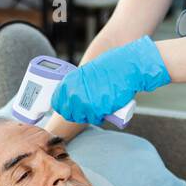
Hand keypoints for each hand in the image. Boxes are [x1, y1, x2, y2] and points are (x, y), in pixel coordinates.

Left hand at [50, 36, 170, 124]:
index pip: (57, 102)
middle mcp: (74, 93)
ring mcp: (85, 102)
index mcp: (69, 82)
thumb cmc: (109, 68)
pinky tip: (103, 111)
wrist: (128, 67)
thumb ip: (76, 84)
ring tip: (96, 108)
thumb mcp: (86, 72)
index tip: (70, 108)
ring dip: (88, 116)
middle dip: (76, 114)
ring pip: (81, 117)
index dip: (63, 107)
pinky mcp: (98, 109)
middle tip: (86, 110)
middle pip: (68, 113)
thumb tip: (71, 96)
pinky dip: (99, 117)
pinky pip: (94, 119)